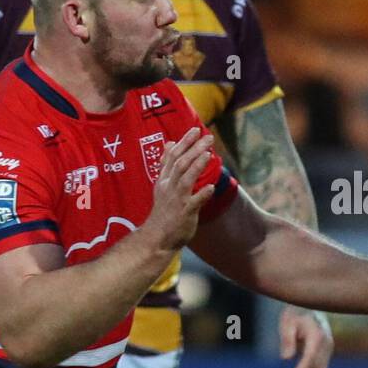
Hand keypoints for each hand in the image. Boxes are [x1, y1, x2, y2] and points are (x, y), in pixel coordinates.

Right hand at [144, 127, 214, 252]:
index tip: (195, 130)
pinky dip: (202, 195)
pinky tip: (211, 187)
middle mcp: (169, 187)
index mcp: (164, 180)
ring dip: (197, 166)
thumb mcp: (163, 185)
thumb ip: (168, 165)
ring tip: (208, 154)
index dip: (184, 142)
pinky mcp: (184, 214)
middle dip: (194, 149)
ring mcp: (176, 200)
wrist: (156, 237)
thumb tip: (170, 143)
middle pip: (181, 164)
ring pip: (186, 179)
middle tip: (207, 137)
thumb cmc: (164, 211)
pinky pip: (193, 203)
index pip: (173, 156)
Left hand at [278, 306, 333, 367]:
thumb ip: (287, 339)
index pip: (308, 362)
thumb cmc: (296, 312)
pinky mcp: (328, 349)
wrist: (310, 303)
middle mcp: (326, 343)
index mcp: (316, 336)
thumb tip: (285, 359)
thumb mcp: (287, 322)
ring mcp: (329, 347)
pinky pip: (321, 367)